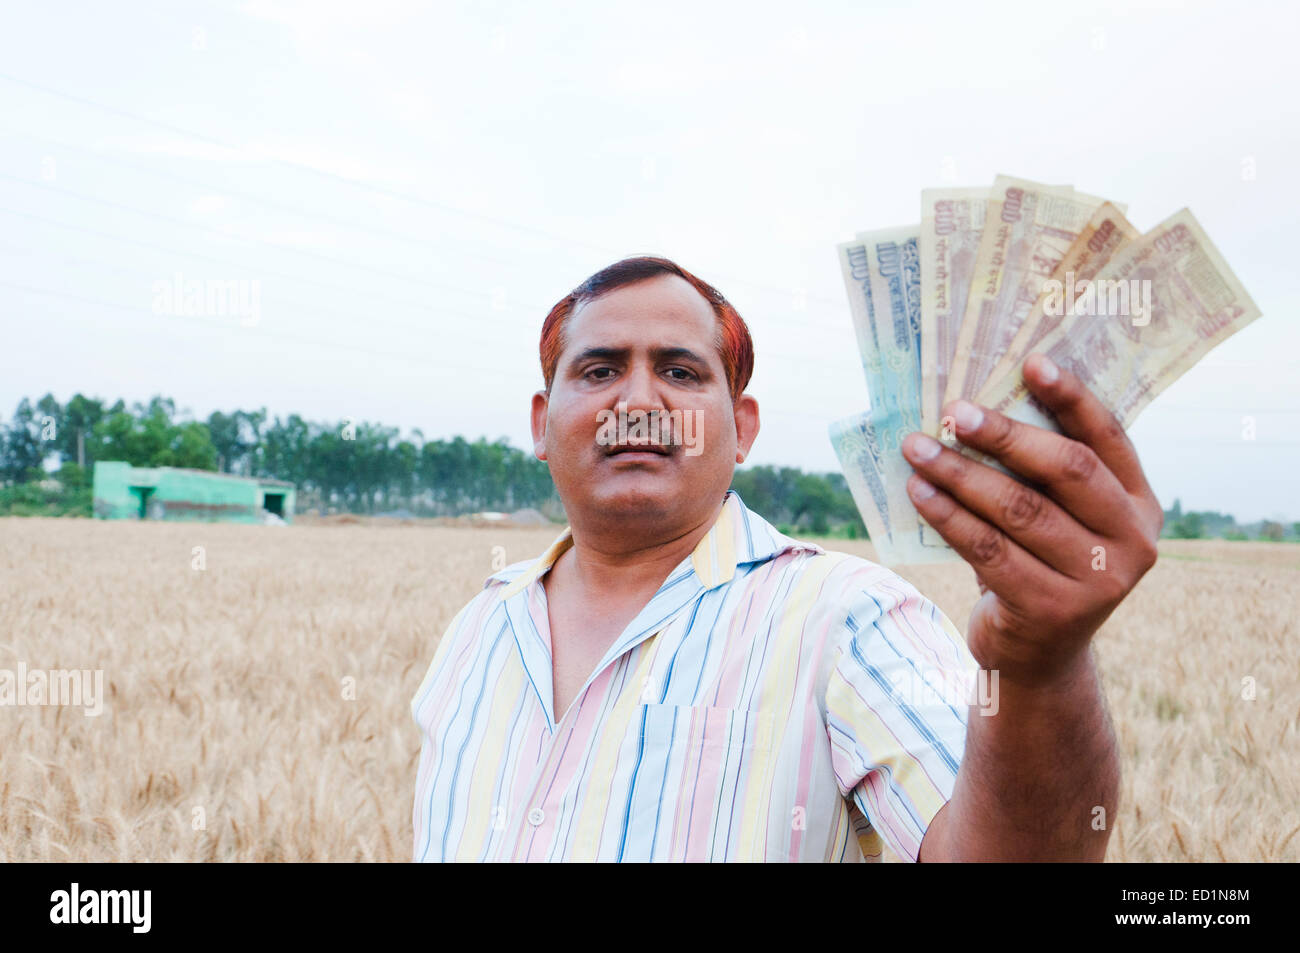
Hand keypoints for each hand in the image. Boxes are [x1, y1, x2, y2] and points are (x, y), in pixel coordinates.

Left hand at [901, 353, 1162, 683]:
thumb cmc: (1037, 563)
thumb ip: (1039, 473)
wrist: (1038, 655)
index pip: (1108, 438)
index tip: (1031, 362)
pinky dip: (948, 515)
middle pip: (1065, 469)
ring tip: (918, 448)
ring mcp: (1095, 580)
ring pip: (1018, 509)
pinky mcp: (1049, 609)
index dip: (1071, 397)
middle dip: (1004, 434)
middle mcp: (1130, 541)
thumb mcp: (1056, 518)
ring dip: (961, 473)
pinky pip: (987, 548)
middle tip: (955, 410)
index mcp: (1138, 503)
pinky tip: (918, 492)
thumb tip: (973, 404)